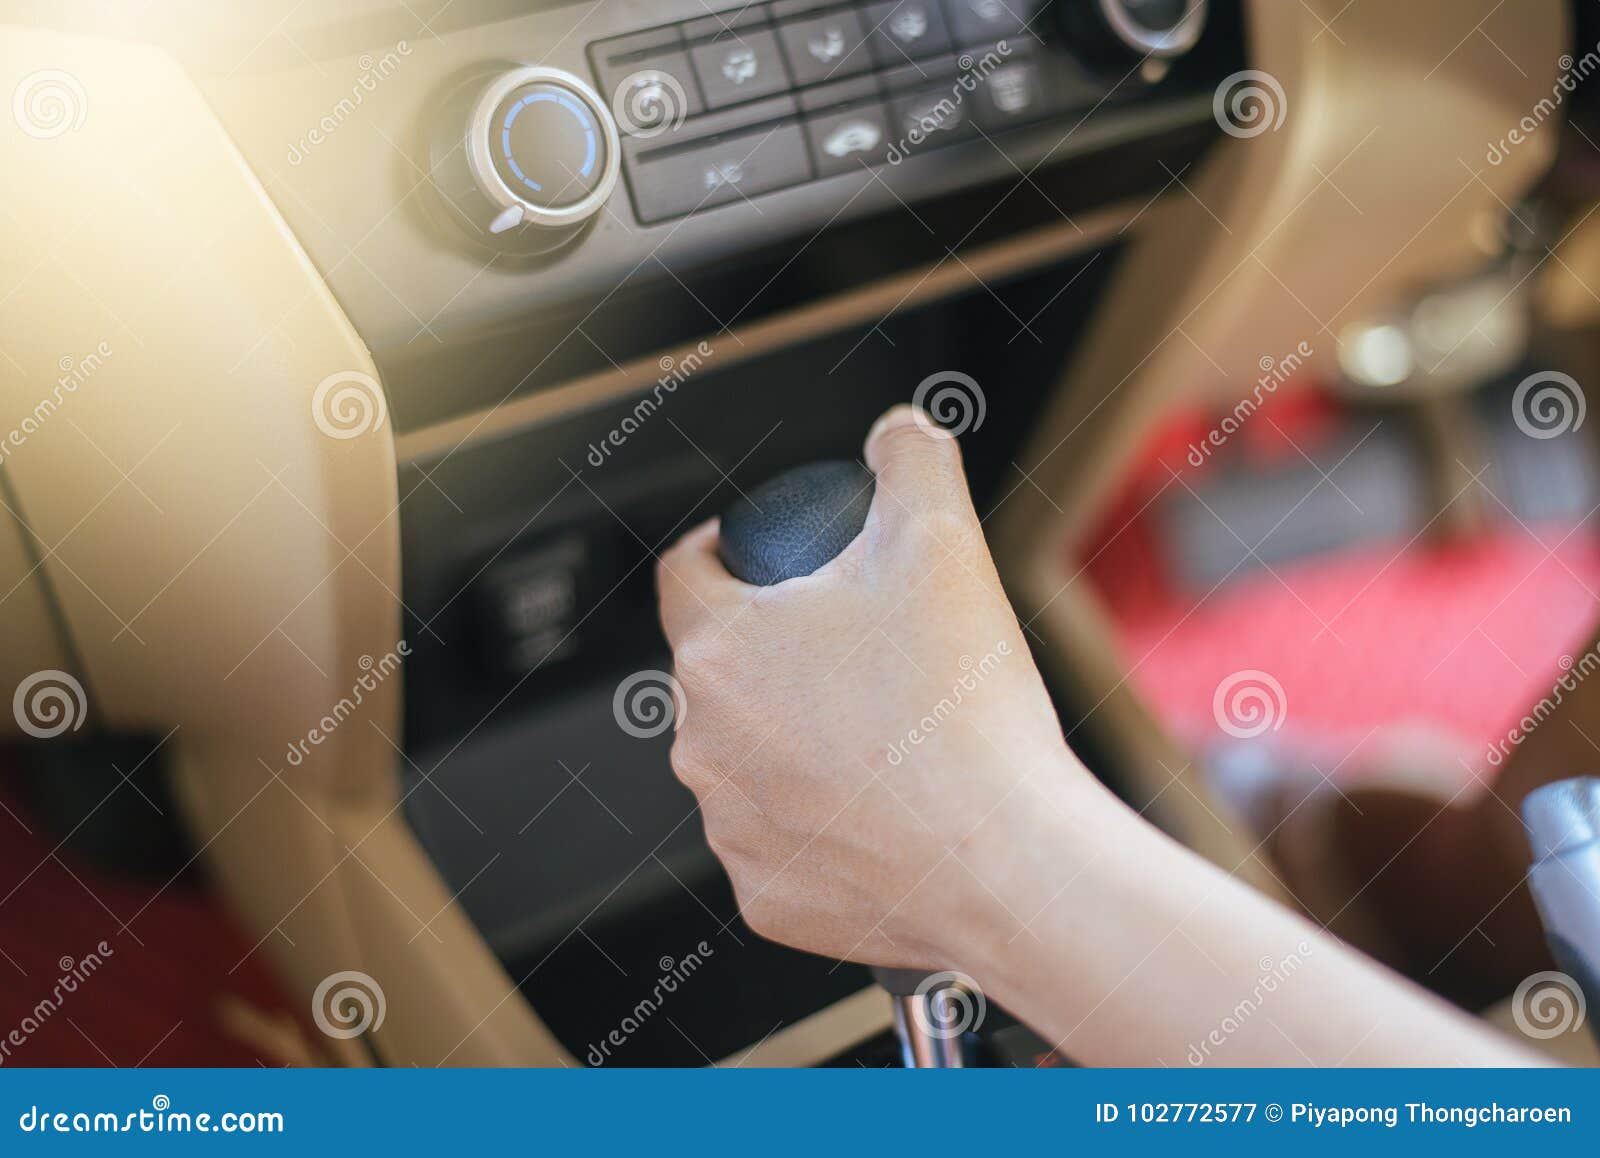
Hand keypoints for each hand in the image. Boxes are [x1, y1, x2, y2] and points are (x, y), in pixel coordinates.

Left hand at [657, 405, 1105, 970]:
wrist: (1005, 856)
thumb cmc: (961, 708)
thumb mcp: (942, 540)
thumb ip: (911, 458)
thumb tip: (900, 429)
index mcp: (719, 648)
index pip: (684, 575)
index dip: (714, 551)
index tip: (740, 552)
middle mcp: (701, 741)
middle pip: (719, 674)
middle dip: (770, 655)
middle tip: (851, 653)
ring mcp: (729, 825)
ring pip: (746, 762)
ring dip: (790, 742)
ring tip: (875, 738)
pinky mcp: (766, 895)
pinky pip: (780, 844)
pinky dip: (817, 826)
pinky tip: (878, 814)